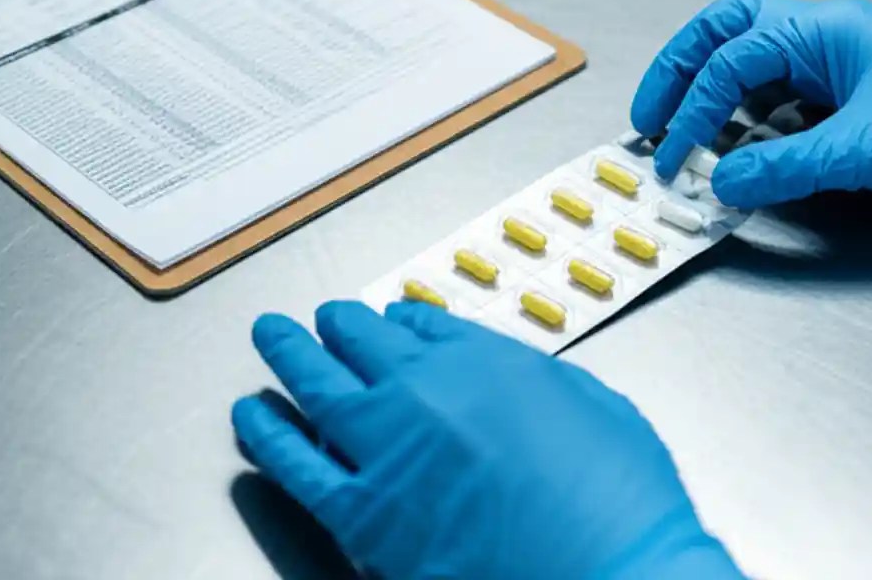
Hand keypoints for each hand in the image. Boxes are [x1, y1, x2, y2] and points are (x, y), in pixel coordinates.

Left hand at [232, 301, 745, 579]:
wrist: (608, 577)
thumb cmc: (620, 501)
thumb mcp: (596, 407)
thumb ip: (535, 383)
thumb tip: (505, 376)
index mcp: (483, 359)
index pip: (421, 323)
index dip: (400, 321)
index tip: (390, 319)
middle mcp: (424, 391)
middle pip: (361, 342)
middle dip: (338, 325)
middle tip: (321, 317)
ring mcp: (385, 450)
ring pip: (317, 386)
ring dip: (288, 354)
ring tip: (268, 334)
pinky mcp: (360, 513)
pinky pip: (295, 463)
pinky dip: (267, 433)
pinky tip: (251, 414)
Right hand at [631, 0, 871, 217]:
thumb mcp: (870, 151)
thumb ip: (787, 166)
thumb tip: (723, 181)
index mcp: (828, 32)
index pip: (735, 59)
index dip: (695, 108)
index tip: (675, 154)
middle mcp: (825, 42)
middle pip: (726, 35)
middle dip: (680, 74)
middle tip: (648, 118)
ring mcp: (834, 71)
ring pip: (748, 70)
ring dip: (709, 100)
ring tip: (680, 140)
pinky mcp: (843, 106)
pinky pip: (777, 108)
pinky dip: (745, 129)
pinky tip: (733, 158)